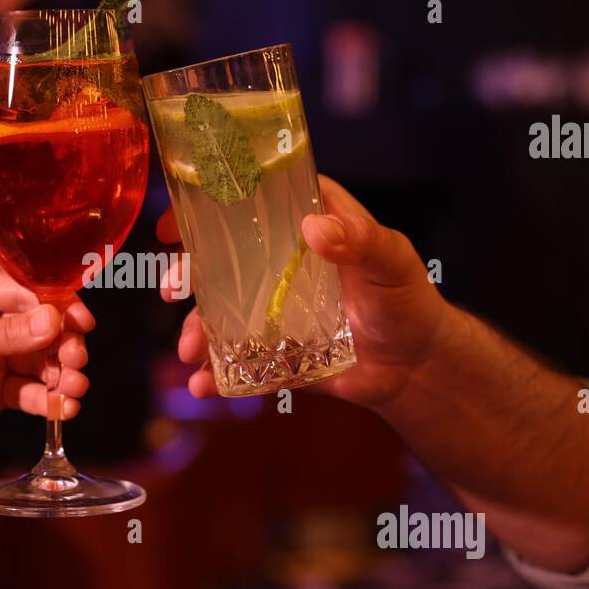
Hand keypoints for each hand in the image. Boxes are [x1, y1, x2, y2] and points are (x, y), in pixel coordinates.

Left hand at [0, 270, 92, 462]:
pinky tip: (64, 408)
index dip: (56, 306)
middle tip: (75, 360)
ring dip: (63, 373)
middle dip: (63, 343)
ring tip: (74, 388)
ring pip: (42, 360)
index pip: (24, 291)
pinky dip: (51, 399)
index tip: (81, 323)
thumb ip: (5, 334)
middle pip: (41, 326)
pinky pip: (33, 391)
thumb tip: (54, 319)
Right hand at [158, 175, 450, 409]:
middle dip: (187, 274)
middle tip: (172, 289)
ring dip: (196, 330)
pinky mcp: (274, 351)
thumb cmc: (408, 299)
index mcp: (304, 224)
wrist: (416, 367)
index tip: (174, 223)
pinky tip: (203, 384)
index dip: (207, 205)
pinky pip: (237, 359)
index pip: (248, 203)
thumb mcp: (391, 260)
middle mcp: (279, 262)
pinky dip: (215, 373)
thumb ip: (360, 241)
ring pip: (220, 313)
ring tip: (189, 351)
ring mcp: (271, 308)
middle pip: (219, 258)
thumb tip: (314, 229)